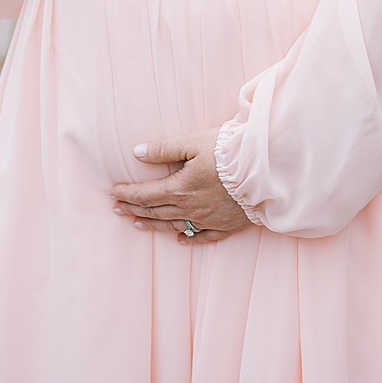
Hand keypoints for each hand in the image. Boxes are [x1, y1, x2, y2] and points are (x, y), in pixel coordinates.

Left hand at [109, 128, 252, 242]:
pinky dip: (188, 238)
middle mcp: (191, 208)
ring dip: (153, 225)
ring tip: (137, 224)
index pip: (145, 195)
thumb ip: (163, 148)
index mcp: (180, 188)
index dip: (127, 195)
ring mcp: (209, 220)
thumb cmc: (230, 152)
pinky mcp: (227, 225)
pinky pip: (203, 237)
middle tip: (117, 209)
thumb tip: (137, 152)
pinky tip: (180, 240)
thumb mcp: (193, 142)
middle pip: (155, 212)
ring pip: (174, 225)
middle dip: (134, 210)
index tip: (113, 193)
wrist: (268, 173)